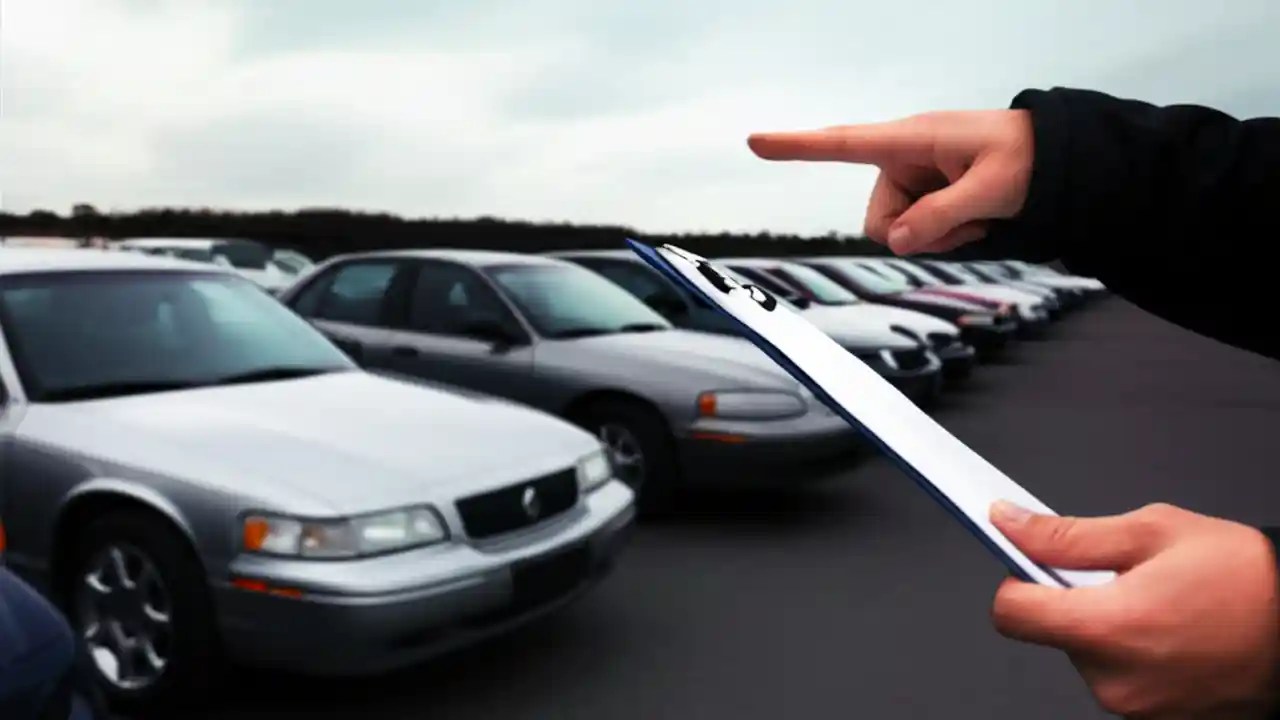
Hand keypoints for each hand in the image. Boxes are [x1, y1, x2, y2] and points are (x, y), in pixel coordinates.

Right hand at [747, 110, 1034, 254]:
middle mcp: (905, 159)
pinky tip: (977, 220)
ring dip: (937, 236)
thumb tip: (896, 240)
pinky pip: (917, 232)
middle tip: (969, 223)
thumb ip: (940, 216)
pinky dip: (946, 235)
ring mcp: (916, 178)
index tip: (755, 140)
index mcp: (913, 140)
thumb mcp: (991, 189)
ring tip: (980, 218)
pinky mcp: (928, 195)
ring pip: (898, 231)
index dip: (799, 146)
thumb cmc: (1029, 159)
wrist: (1060, 159)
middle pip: (879, 217)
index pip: (845, 144)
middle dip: (918, 232)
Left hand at [989, 500, 1279, 717]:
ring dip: (1105, 624)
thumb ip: (1067, 535)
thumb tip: (1011, 524)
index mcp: (1108, 628)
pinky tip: (1170, 629)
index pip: (1010, 614)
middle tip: (1124, 577)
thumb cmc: (1248, 577)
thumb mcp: (1151, 530)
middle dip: (1074, 599)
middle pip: (1050, 632)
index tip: (1032, 562)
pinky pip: (1117, 674)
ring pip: (1084, 653)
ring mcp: (1136, 705)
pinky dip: (1131, 650)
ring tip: (1158, 603)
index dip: (1013, 581)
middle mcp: (1115, 678)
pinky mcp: (1155, 717)